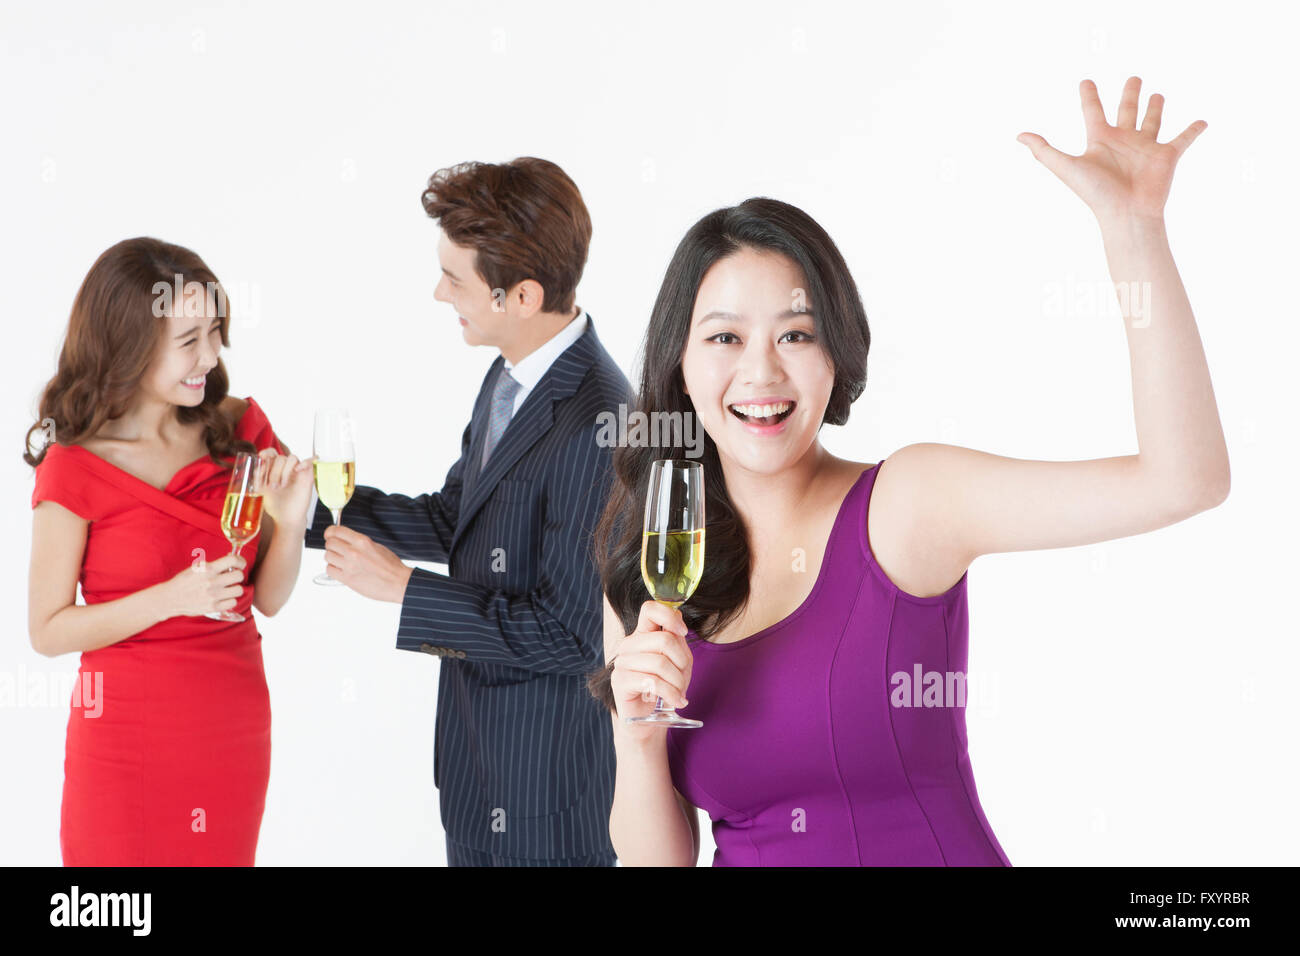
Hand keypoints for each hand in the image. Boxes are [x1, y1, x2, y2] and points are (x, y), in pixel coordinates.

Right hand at [159, 551, 245, 617]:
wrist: (170, 598)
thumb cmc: (184, 581)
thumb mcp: (196, 567)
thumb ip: (213, 564)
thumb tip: (231, 561)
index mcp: (208, 569)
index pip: (233, 560)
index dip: (240, 561)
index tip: (240, 564)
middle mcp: (212, 582)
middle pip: (239, 576)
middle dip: (237, 575)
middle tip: (231, 577)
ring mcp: (213, 596)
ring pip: (239, 590)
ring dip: (234, 588)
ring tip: (227, 588)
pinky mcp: (213, 607)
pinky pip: (233, 602)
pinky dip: (230, 600)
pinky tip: (223, 598)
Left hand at [258, 448, 313, 527]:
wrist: (286, 518)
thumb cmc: (274, 505)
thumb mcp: (260, 490)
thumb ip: (258, 477)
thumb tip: (258, 466)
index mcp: (273, 469)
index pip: (271, 453)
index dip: (267, 452)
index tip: (261, 457)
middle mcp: (285, 468)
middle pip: (280, 457)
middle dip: (274, 471)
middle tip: (273, 486)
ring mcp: (297, 471)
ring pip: (292, 458)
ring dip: (285, 471)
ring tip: (283, 485)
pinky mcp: (308, 476)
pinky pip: (309, 462)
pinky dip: (304, 463)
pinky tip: (297, 470)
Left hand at [321, 525, 413, 602]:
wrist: (398, 583)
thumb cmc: (391, 566)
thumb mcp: (377, 546)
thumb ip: (360, 543)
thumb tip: (346, 540)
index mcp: (363, 541)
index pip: (336, 531)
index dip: (330, 532)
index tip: (330, 535)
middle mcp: (354, 552)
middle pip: (329, 543)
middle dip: (332, 545)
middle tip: (337, 549)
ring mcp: (349, 566)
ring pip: (328, 556)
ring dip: (332, 557)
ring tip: (341, 560)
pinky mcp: (347, 579)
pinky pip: (329, 570)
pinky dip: (333, 569)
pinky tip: (341, 569)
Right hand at [610, 600, 693, 739]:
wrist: (648, 720)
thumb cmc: (664, 688)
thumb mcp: (678, 661)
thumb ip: (676, 639)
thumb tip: (677, 619)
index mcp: (642, 634)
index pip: (650, 609)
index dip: (670, 617)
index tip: (683, 633)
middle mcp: (628, 645)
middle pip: (664, 639)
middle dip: (682, 662)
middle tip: (683, 678)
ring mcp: (622, 662)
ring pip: (660, 663)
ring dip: (678, 682)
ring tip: (679, 693)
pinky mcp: (620, 681)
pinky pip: (653, 682)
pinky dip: (671, 693)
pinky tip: (677, 701)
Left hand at [1017, 76, 1206, 222]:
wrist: (1126, 214)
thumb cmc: (1096, 194)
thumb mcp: (1066, 167)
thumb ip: (1044, 151)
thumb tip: (1019, 136)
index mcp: (1100, 141)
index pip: (1093, 112)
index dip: (1089, 97)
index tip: (1086, 81)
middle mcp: (1123, 141)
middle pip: (1126, 110)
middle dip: (1129, 94)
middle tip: (1133, 78)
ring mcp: (1146, 148)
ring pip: (1152, 121)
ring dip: (1156, 107)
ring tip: (1158, 94)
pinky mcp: (1167, 156)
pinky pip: (1183, 139)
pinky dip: (1193, 130)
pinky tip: (1202, 121)